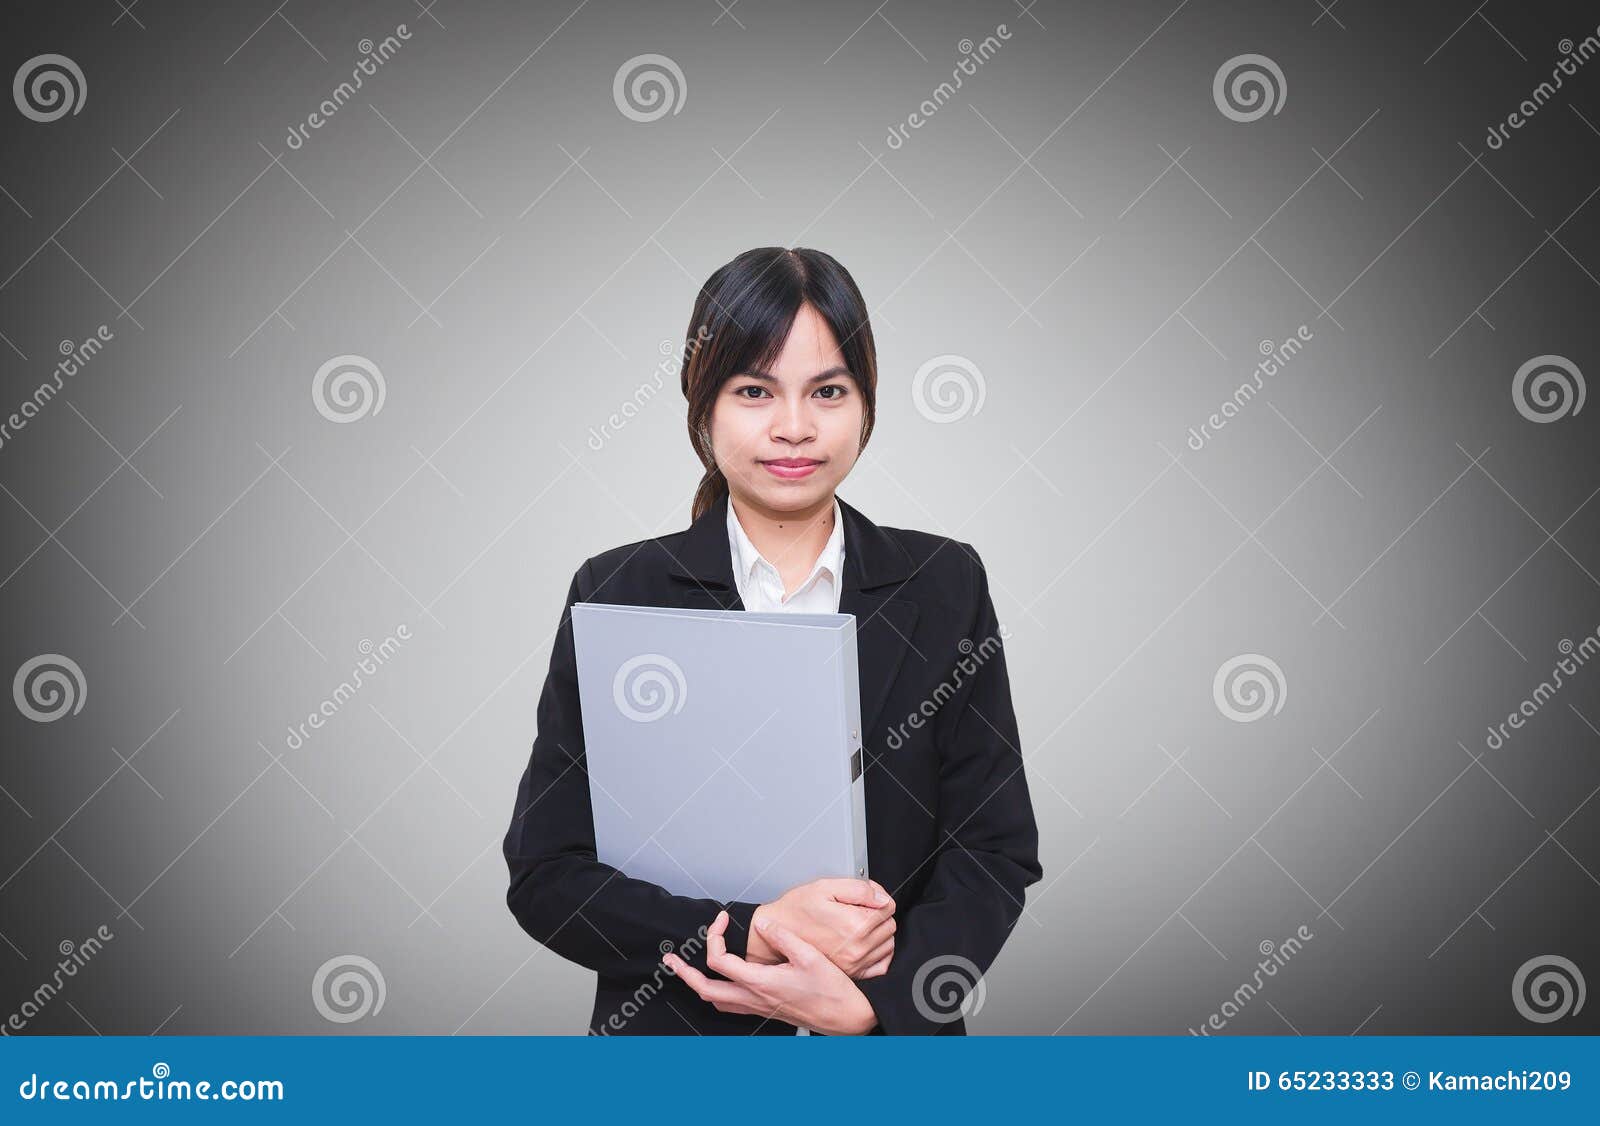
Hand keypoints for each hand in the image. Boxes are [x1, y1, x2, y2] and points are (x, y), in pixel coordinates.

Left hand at [665, 909, 878, 1034]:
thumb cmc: (833, 990)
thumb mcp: (809, 955)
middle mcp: (755, 998)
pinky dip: (718, 994)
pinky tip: (721, 984)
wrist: (847, 1017)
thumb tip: (761, 923)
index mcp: (761, 982)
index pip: (719, 961)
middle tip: (671, 960)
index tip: (720, 919)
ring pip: (716, 1002)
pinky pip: (731, 1006)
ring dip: (698, 986)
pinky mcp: (766, 1011)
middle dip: (684, 974)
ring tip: (688, 973)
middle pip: (706, 989)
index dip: (713, 936)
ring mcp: (759, 1008)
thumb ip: (781, 937)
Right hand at [746, 877, 895, 978]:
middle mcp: (857, 948)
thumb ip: (859, 889)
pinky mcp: (852, 973)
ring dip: (879, 933)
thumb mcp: (826, 887)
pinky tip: (865, 943)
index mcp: (854, 925)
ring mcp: (855, 964)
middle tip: (858, 908)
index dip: (877, 896)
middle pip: (890, 925)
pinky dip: (879, 953)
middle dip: (878, 913)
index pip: (888, 907)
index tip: (865, 896)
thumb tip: (882, 898)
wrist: (777, 933)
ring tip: (858, 924)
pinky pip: (881, 964)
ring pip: (888, 944)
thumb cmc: (797, 910)